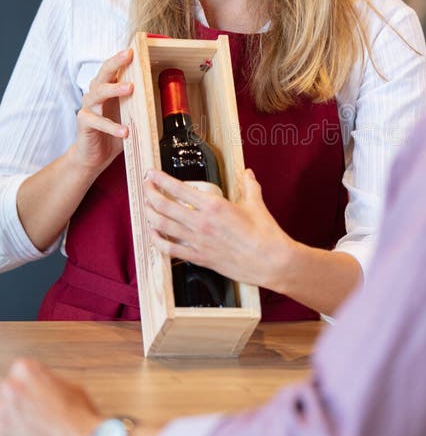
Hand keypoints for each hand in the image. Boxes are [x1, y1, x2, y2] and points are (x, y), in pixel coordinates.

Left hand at [0, 358, 100, 435]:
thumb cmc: (81, 420)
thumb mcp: (70, 387)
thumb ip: (48, 384)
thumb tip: (41, 389)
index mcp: (26, 369)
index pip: (14, 376)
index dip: (25, 391)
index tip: (29, 401)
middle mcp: (9, 388)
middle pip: (2, 395)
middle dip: (14, 407)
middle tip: (30, 418)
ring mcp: (0, 415)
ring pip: (0, 417)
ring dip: (9, 425)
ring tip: (28, 433)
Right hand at [72, 48, 133, 174]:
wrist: (94, 155)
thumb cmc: (113, 133)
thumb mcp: (130, 116)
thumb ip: (140, 104)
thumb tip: (164, 95)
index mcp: (107, 90)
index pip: (112, 69)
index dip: (120, 58)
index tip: (132, 50)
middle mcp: (95, 95)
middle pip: (102, 74)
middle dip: (115, 63)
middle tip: (128, 56)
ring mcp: (88, 108)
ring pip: (97, 93)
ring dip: (114, 89)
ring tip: (130, 88)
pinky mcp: (84, 123)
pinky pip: (97, 121)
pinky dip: (111, 125)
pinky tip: (124, 130)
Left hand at [143, 168, 293, 291]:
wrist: (271, 261)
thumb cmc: (265, 234)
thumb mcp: (256, 204)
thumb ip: (249, 186)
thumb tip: (247, 173)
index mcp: (214, 206)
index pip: (178, 188)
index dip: (160, 179)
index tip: (151, 174)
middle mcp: (201, 223)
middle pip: (164, 206)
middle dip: (150, 194)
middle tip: (145, 187)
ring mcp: (198, 242)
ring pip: (163, 227)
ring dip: (150, 215)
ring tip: (145, 207)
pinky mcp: (200, 258)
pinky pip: (171, 250)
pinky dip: (158, 241)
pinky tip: (153, 235)